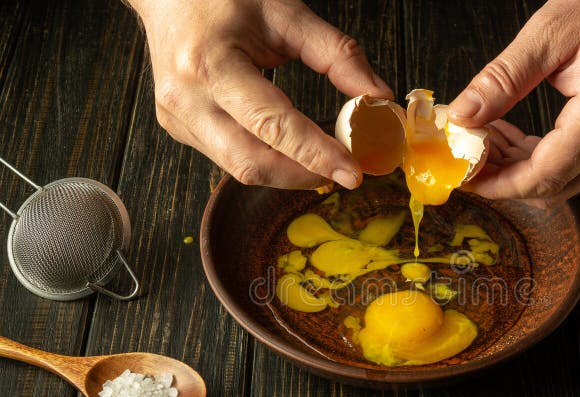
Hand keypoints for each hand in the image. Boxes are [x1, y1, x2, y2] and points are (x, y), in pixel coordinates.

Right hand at [127, 0, 392, 189]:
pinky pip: (229, 159)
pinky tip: (290, 152)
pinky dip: (267, 161)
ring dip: (288, 173)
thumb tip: (379, 95)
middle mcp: (187, 99)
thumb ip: (337, 54)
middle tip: (344, 173)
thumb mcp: (287, 13)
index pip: (272, 125)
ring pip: (240, 170)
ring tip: (323, 163)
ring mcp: (178, 119)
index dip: (316, 154)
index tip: (353, 173)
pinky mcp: (179, 129)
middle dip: (303, 175)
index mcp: (210, 64)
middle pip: (252, 163)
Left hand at [448, 0, 579, 207]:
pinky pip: (574, 163)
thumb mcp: (549, 33)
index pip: (545, 175)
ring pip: (563, 179)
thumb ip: (503, 79)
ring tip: (485, 139)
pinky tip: (510, 134)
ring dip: (519, 169)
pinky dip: (538, 157)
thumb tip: (463, 116)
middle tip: (469, 157)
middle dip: (506, 180)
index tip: (466, 176)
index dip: (500, 184)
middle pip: (554, 187)